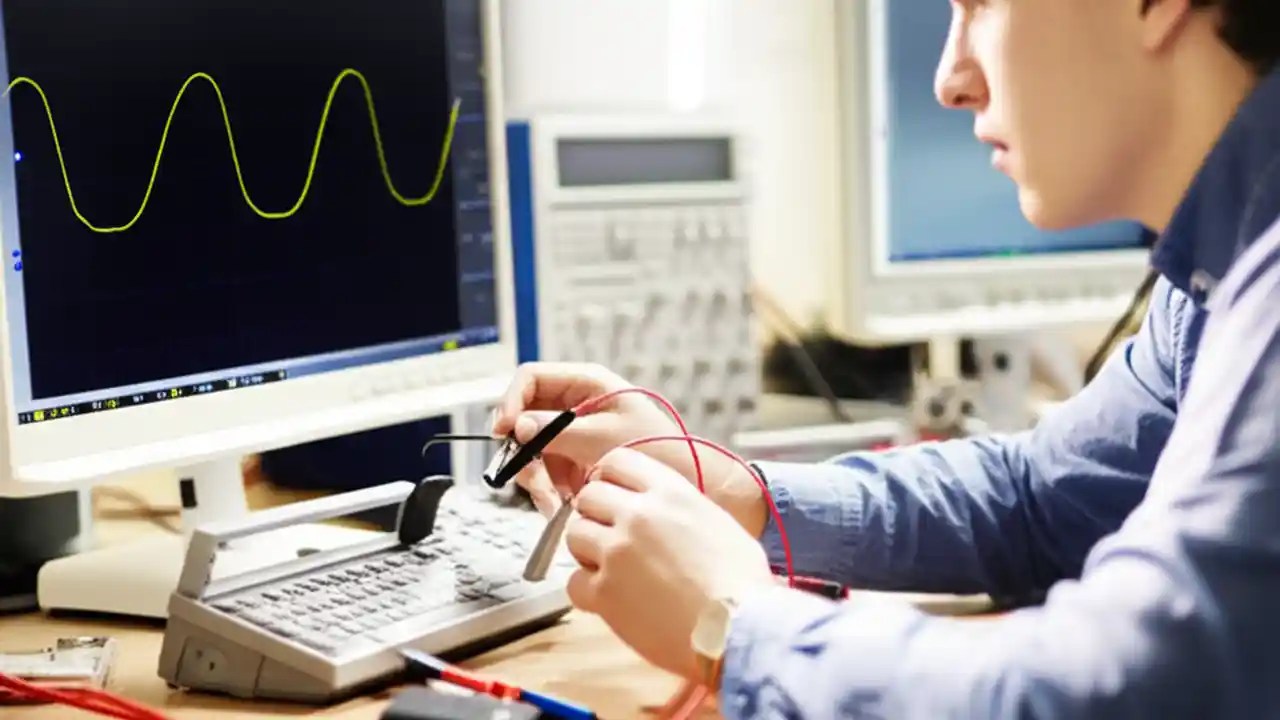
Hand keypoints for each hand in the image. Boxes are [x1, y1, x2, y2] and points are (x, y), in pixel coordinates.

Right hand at [490, 362, 676, 514]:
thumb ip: (557, 430)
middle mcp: (574, 405)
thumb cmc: (655, 447)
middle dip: (522, 449)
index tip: (505, 431)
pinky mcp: (573, 461)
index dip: (511, 401)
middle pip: (524, 417)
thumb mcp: (602, 436)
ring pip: (531, 451)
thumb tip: (519, 427)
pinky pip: (546, 473)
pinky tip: (561, 506)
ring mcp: (572, 434)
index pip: (530, 379)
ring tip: (554, 500)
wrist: (685, 478)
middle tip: (529, 474)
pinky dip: (548, 491)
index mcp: (584, 383)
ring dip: (535, 478)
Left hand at [563, 448, 775, 680]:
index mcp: (670, 491)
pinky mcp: (604, 592)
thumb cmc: (742, 581)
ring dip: (588, 549)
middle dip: (596, 514)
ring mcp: (616, 552)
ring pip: (575, 533)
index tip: (615, 496)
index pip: (617, 461)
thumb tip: (661, 512)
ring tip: (611, 568)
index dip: (609, 478)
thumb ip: (679, 508)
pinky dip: (588, 591)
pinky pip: (574, 581)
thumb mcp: (717, 521)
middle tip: (611, 535)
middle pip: (589, 496)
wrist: (739, 628)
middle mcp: (637, 514)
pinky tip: (611, 599)